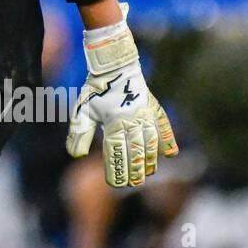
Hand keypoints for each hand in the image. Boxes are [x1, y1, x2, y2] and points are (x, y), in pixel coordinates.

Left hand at [65, 3, 177, 185]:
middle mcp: (133, 121)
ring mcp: (146, 115)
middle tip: (133, 183)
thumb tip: (75, 155)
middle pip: (136, 152)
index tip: (114, 183)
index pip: (116, 154)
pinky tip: (171, 153)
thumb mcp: (83, 110)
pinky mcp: (154, 108)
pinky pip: (164, 126)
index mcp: (114, 123)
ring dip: (150, 160)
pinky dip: (169, 139)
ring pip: (151, 143)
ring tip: (149, 172)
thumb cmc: (96, 89)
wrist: (114, 64)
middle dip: (135, 170)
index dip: (116, 170)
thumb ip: (79, 133)